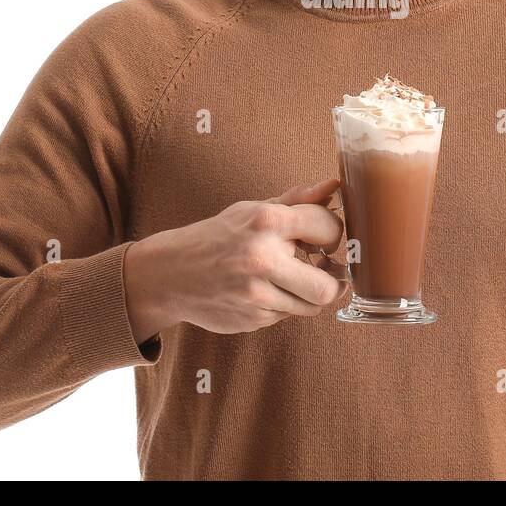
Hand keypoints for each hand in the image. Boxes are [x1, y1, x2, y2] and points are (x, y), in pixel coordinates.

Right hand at [124, 177, 348, 339]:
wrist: (171, 273)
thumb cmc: (219, 236)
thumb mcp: (254, 210)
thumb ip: (298, 200)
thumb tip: (334, 186)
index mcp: (267, 222)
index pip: (328, 228)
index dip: (335, 235)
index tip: (327, 239)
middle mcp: (263, 259)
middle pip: (327, 287)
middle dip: (333, 280)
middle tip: (327, 270)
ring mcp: (257, 294)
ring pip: (311, 306)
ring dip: (308, 294)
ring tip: (293, 278)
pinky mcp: (252, 319)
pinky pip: (287, 315)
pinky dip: (284, 304)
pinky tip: (265, 290)